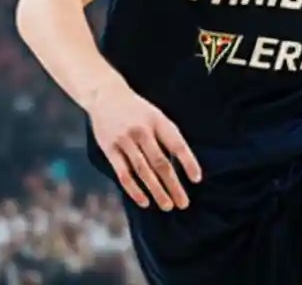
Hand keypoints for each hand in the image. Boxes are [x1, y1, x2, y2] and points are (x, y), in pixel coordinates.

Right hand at [86, 79, 201, 210]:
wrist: (105, 95)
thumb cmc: (137, 110)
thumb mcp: (156, 115)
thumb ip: (167, 136)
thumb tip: (182, 166)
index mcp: (157, 120)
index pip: (177, 144)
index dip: (188, 162)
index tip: (197, 179)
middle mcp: (142, 130)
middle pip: (160, 162)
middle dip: (173, 185)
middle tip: (183, 203)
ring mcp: (124, 140)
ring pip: (143, 171)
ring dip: (157, 191)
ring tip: (168, 205)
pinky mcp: (109, 149)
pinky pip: (123, 174)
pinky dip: (134, 190)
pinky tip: (144, 201)